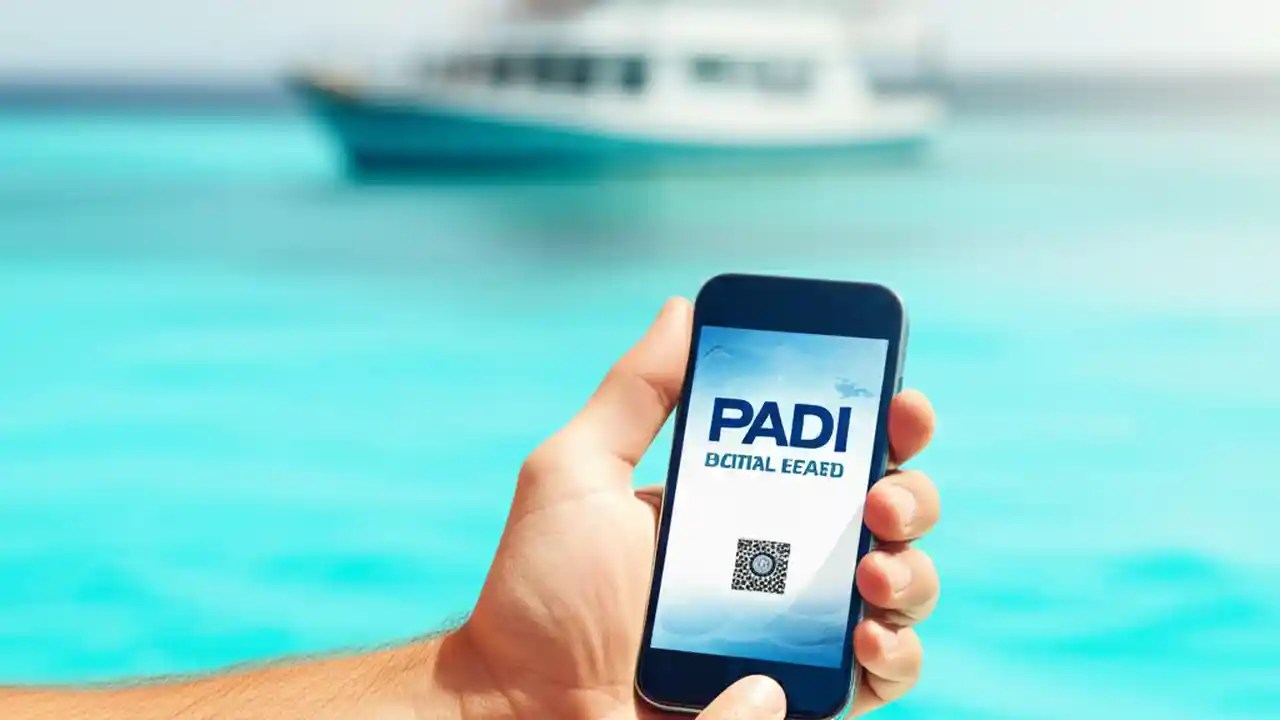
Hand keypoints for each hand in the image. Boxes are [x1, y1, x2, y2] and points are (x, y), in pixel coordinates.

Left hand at [450, 297, 939, 718]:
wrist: (523, 711)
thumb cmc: (539, 597)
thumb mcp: (576, 475)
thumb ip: (633, 395)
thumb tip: (683, 310)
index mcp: (736, 504)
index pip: (831, 453)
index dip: (882, 425)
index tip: (898, 405)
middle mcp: (778, 562)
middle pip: (886, 516)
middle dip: (910, 495)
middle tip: (880, 498)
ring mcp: (794, 634)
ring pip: (899, 590)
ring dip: (912, 573)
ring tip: (873, 575)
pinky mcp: (798, 701)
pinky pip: (880, 677)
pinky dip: (895, 655)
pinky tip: (865, 641)